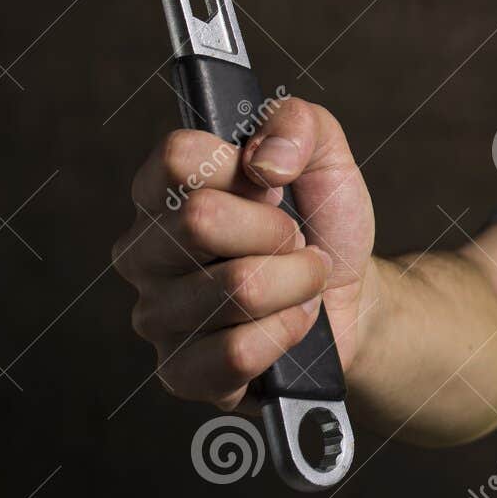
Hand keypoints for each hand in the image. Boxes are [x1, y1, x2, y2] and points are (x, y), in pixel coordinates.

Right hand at [113, 97, 376, 411]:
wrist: (352, 297)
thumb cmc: (323, 225)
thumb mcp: (325, 155)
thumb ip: (296, 123)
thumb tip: (264, 159)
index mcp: (162, 192)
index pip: (179, 157)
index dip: (242, 168)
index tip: (270, 184)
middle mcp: (143, 253)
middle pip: (200, 219)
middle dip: (278, 229)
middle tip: (293, 239)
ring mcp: (156, 317)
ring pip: (237, 287)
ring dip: (296, 282)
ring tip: (297, 281)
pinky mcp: (180, 374)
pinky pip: (239, 351)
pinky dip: (287, 332)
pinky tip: (290, 324)